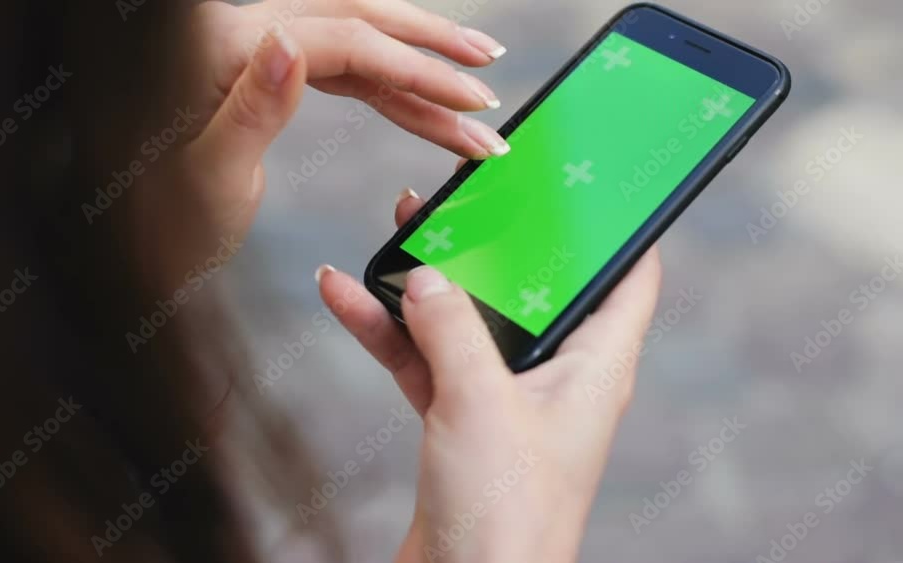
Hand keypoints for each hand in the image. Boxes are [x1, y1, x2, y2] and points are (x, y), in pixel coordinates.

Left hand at [140, 0, 510, 287]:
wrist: (126, 240)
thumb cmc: (159, 220)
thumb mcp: (205, 177)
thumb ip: (251, 106)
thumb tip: (293, 41)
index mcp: (222, 48)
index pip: (343, 42)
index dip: (416, 68)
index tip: (473, 100)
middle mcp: (238, 33)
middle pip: (353, 16)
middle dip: (428, 43)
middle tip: (489, 63)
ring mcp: (249, 49)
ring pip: (350, 40)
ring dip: (412, 63)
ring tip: (469, 84)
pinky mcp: (258, 72)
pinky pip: (333, 69)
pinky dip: (381, 86)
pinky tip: (416, 100)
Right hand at [316, 188, 661, 562]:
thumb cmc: (507, 513)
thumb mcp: (480, 402)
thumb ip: (452, 328)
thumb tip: (427, 275)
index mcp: (596, 367)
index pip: (629, 277)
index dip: (619, 226)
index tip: (592, 179)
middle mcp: (556, 377)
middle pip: (532, 286)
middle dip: (497, 238)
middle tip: (471, 190)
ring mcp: (505, 399)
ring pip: (469, 318)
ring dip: (430, 279)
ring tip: (400, 224)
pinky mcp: (460, 421)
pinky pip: (425, 358)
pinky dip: (390, 330)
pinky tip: (346, 294)